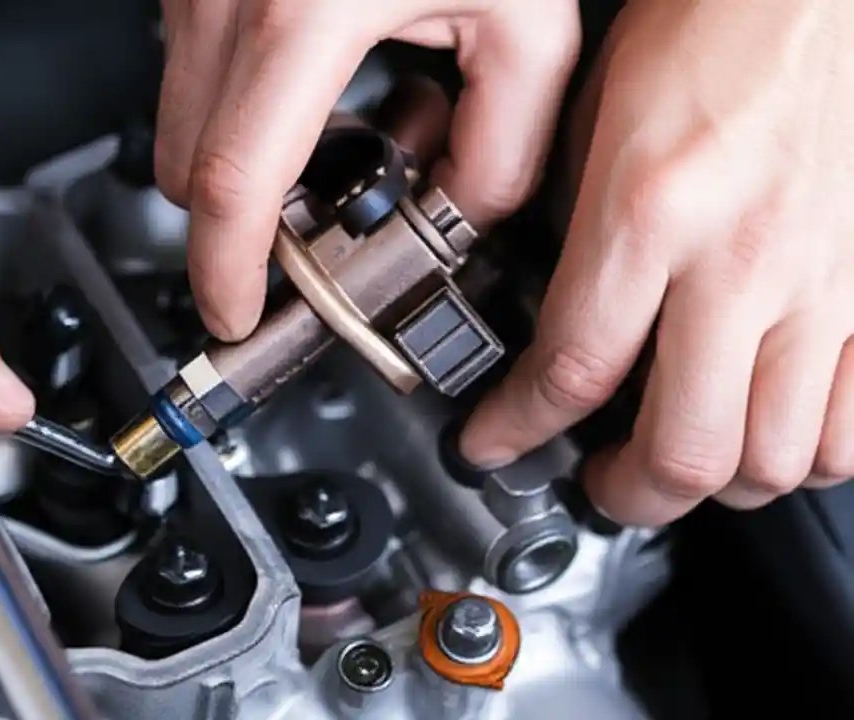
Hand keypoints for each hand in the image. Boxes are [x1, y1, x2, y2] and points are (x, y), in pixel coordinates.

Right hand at [155, 0, 580, 339]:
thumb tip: (458, 218)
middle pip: (188, 170)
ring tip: (343, 128)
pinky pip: (191, 71)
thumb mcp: (528, 18)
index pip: (234, 184)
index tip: (237, 313)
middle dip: (245, 221)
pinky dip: (242, 104)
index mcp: (303, 12)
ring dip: (247, 158)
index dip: (225, 272)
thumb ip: (503, 145)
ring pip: (181, 125)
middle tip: (328, 220)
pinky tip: (321, 81)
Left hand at [461, 0, 853, 524]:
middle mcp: (741, 258)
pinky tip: (769, 430)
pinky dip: (808, 456)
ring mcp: (824, 281)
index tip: (495, 444)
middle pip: (683, 450)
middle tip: (599, 483)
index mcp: (648, 211)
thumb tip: (563, 320)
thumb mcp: (598, 125)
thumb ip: (579, 236)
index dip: (517, 430)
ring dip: (716, 485)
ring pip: (776, 459)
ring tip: (682, 462)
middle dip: (624, 494)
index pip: (571, 369)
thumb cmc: (710, 31)